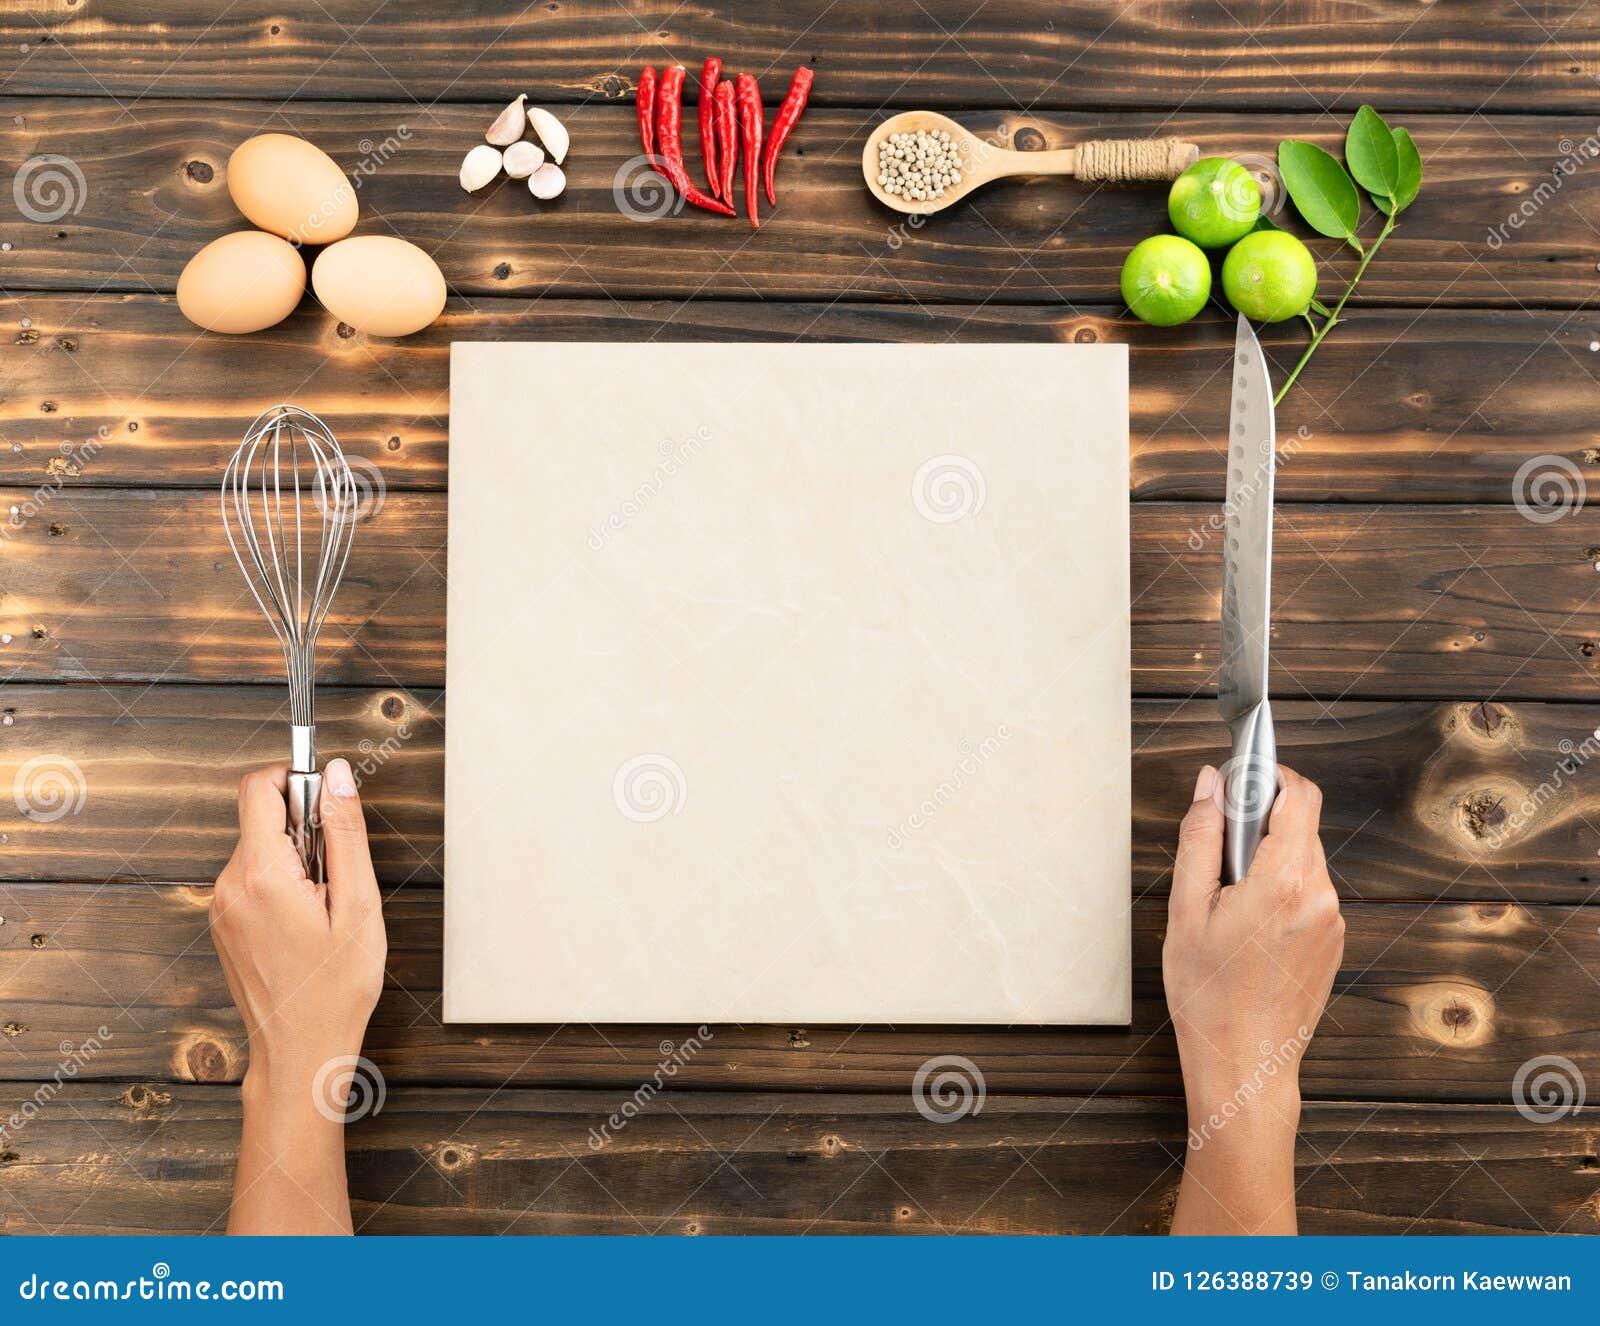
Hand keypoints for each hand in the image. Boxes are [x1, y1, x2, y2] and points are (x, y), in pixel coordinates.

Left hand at [212, 759, 386, 1088]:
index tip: (327, 800)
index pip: (258, 787)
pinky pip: (253, 878)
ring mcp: (222, 907)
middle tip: (338, 875)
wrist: (300, 1051)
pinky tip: (307, 922)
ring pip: (260, 848)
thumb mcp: (358, 903)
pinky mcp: (225, 924)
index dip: (295, 778)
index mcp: (261, 874)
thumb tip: (336, 775)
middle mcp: (229, 886)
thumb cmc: (335, 989)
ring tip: (326, 906)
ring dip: (297, 859)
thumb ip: (345, 832)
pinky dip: (283, 883)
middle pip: (262, 817)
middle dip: (305, 828)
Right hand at [1164, 762, 1343, 1234]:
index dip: (1271, 774)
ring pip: (1305, 860)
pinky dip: (1280, 889)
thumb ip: (1200, 837)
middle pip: (1301, 826)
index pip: (1300, 795)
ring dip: (1269, 859)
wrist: (1244, 1065)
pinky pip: (1310, 893)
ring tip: (1228, 901)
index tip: (1239, 779)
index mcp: (1285, 881)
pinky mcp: (1333, 942)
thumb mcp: (1186, 910)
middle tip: (1218, 853)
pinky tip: (1247, 926)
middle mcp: (1321, 897)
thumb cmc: (1208, 997)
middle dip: (1260, 822)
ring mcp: (1333, 922)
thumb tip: (1209, 785)